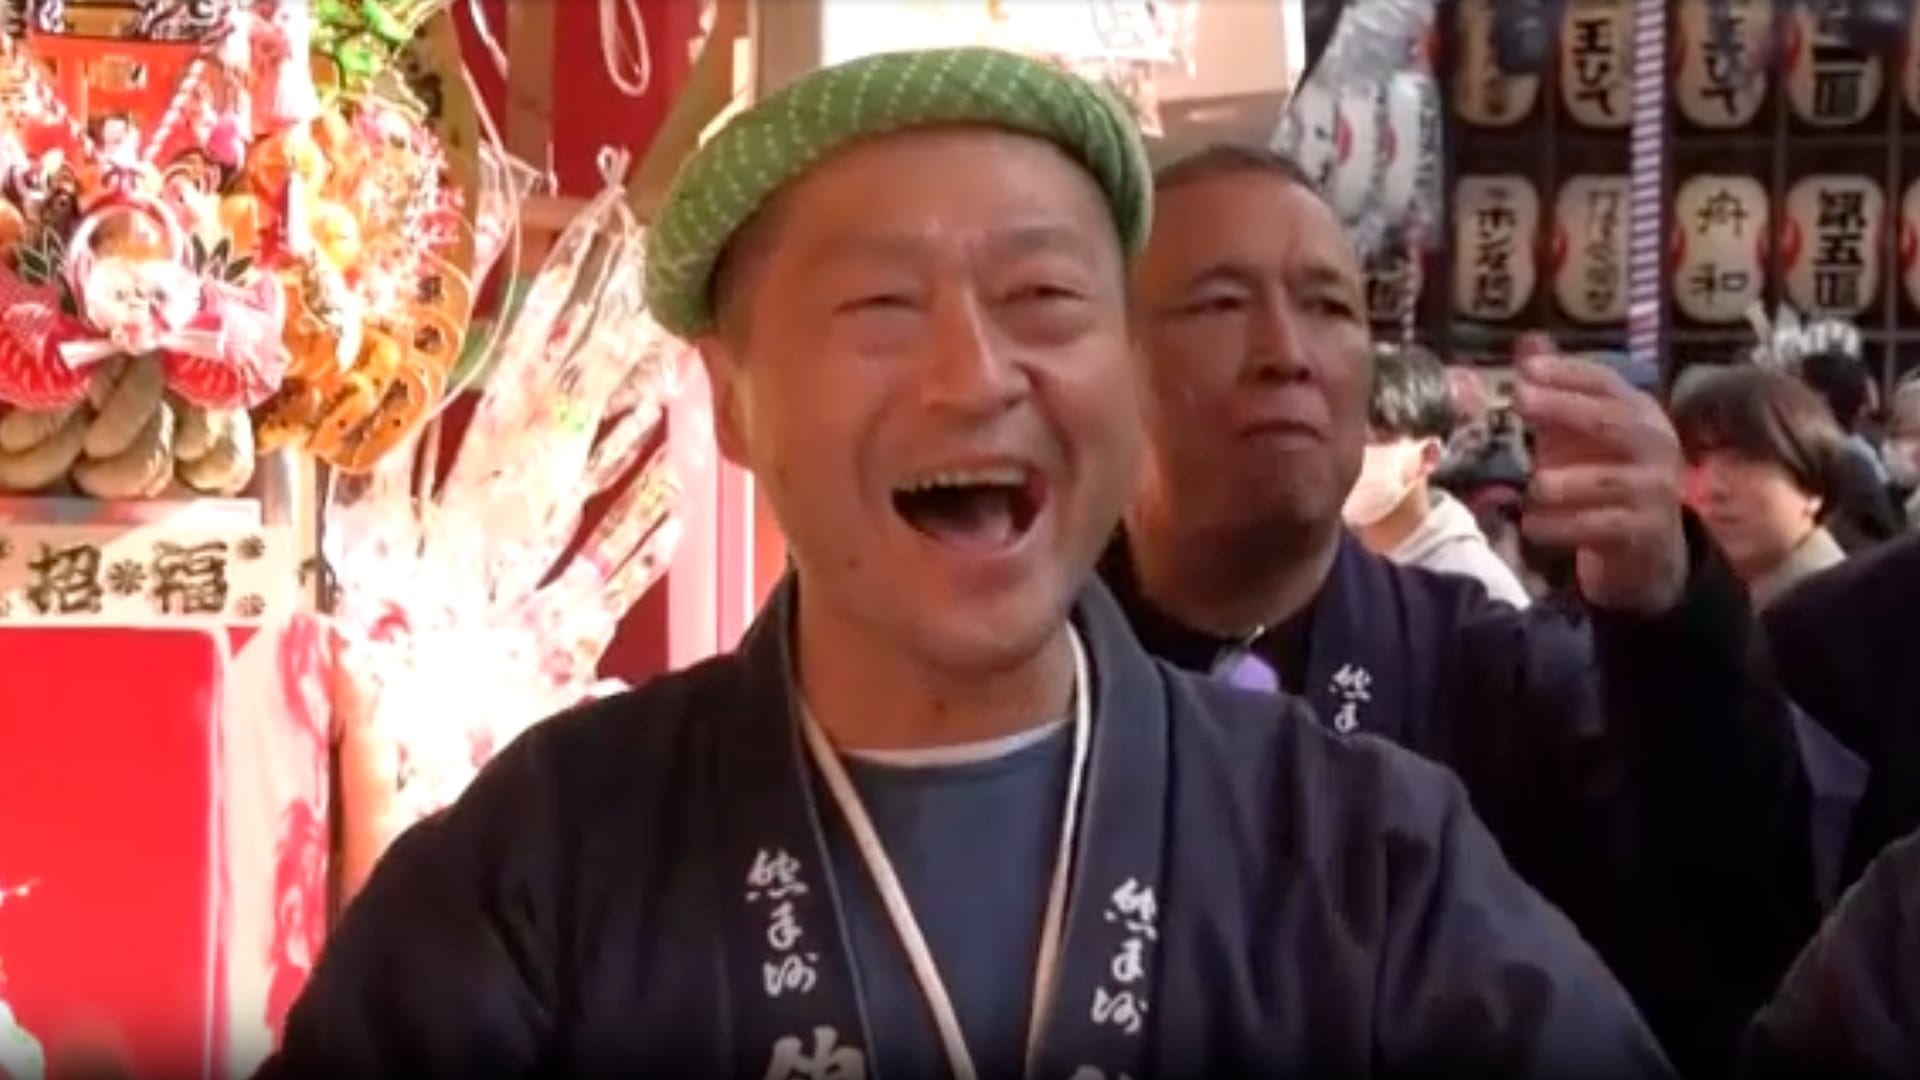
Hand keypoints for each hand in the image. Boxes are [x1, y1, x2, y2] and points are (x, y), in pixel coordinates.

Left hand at [1511, 336, 1688, 614]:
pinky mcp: (1645, 531)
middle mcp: (1655, 444)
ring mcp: (1655, 489)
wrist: (1647, 546)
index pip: (1606, 382)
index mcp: (1639, 412)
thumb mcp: (1577, 433)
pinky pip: (1599, 526)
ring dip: (1562, 482)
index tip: (1526, 367)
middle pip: (1611, 421)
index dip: (1567, 372)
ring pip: (1605, 481)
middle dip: (1564, 408)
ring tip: (1533, 486)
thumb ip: (1555, 391)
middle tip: (1519, 399)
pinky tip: (1532, 525)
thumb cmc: (1602, 476)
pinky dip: (1561, 526)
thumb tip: (1527, 341)